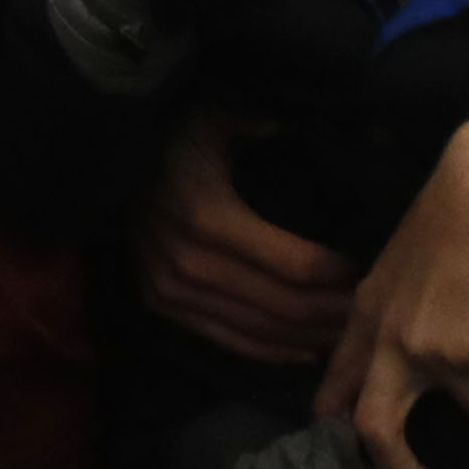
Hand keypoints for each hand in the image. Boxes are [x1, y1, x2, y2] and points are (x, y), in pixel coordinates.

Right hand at [133, 103, 357, 367]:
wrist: (96, 157)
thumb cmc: (167, 133)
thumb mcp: (214, 116)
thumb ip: (261, 124)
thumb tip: (310, 131)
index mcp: (208, 216)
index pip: (292, 265)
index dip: (338, 275)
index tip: (370, 269)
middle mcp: (188, 264)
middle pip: (281, 307)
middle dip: (333, 313)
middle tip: (372, 311)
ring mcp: (170, 290)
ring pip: (257, 332)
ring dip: (307, 338)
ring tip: (348, 334)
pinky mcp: (161, 304)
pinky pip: (225, 339)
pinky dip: (269, 351)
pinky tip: (304, 351)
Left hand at [320, 110, 468, 468]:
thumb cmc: (466, 208)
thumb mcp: (415, 256)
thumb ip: (410, 299)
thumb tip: (427, 333)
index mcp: (372, 309)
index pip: (342, 373)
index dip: (338, 409)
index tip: (339, 436)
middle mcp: (393, 336)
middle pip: (375, 426)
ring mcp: (434, 349)